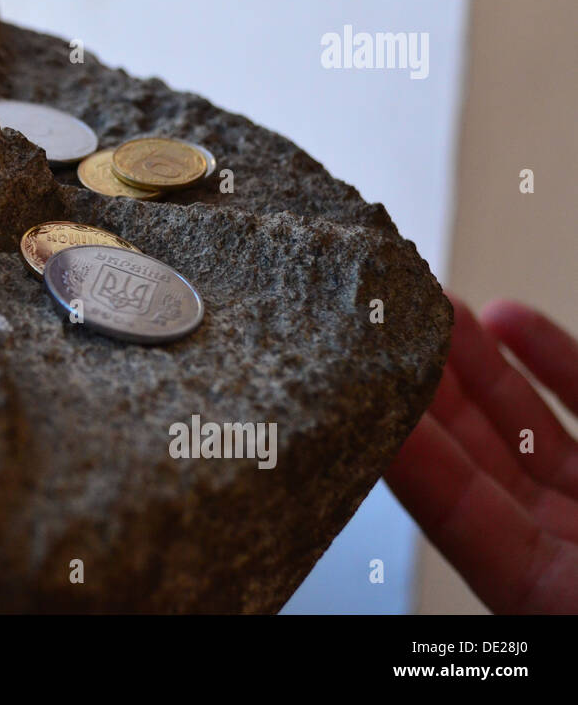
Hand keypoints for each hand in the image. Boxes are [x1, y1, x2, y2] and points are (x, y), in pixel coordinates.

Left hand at [386, 296, 577, 613]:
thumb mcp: (574, 589)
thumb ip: (510, 539)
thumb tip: (416, 446)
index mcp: (556, 601)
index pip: (462, 522)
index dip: (410, 458)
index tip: (354, 396)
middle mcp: (573, 553)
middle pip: (481, 467)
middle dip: (426, 396)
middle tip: (373, 331)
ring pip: (531, 429)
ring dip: (478, 367)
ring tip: (427, 308)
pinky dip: (555, 363)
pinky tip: (508, 318)